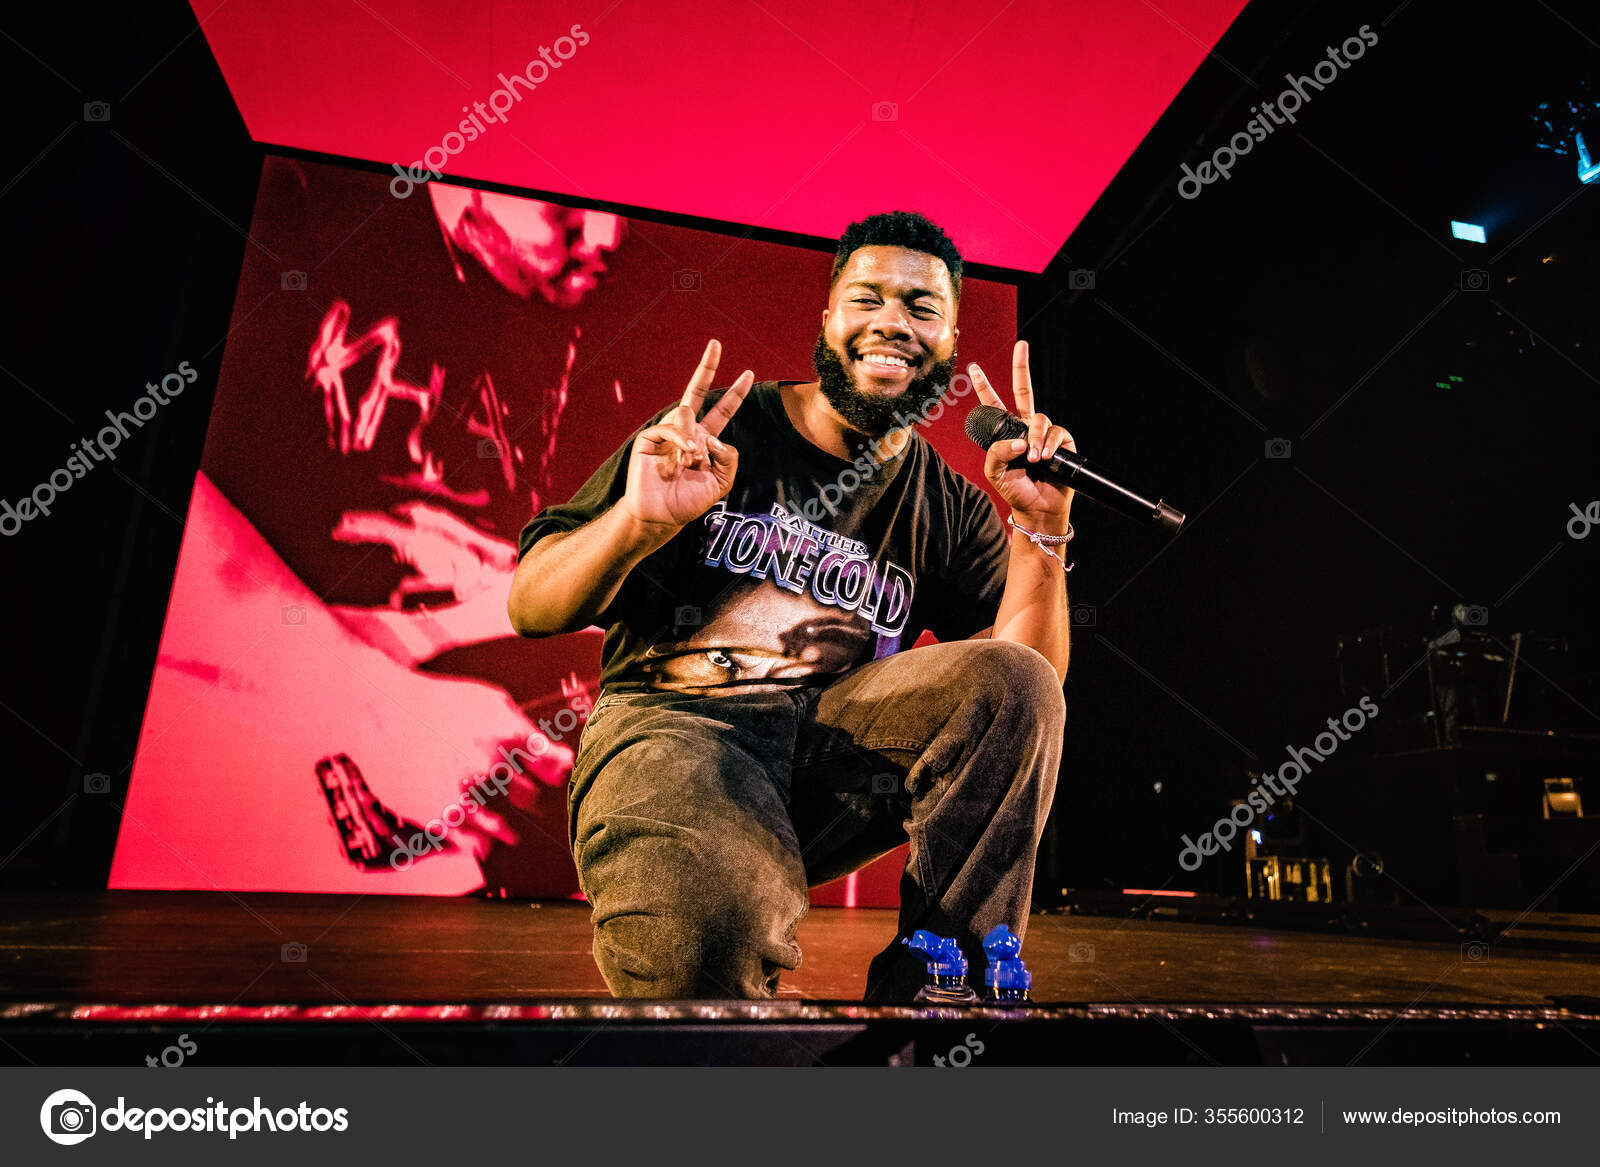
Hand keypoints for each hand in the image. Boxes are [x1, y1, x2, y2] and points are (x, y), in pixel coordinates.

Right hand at [619, 339, 753, 532]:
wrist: (661, 516)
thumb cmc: (688, 502)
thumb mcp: (721, 483)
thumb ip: (728, 459)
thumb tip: (715, 437)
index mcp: (705, 440)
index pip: (723, 410)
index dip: (735, 393)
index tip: (750, 374)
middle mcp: (687, 432)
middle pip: (697, 392)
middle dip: (707, 367)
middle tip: (716, 343)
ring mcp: (668, 433)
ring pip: (687, 414)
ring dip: (695, 439)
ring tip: (693, 461)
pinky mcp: (650, 438)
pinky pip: (670, 427)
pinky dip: (681, 440)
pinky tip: (685, 455)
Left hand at [969, 340, 1075, 531]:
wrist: (1037, 508)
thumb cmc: (1014, 489)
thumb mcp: (994, 471)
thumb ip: (997, 451)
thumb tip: (1019, 439)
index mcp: (1004, 432)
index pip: (993, 405)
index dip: (984, 386)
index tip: (974, 368)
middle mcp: (1025, 427)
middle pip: (1024, 390)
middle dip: (1021, 367)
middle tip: (1021, 345)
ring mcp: (1044, 433)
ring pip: (1039, 420)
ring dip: (1035, 438)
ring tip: (1033, 459)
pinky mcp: (1062, 441)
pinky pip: (1056, 433)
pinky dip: (1049, 444)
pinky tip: (1045, 458)